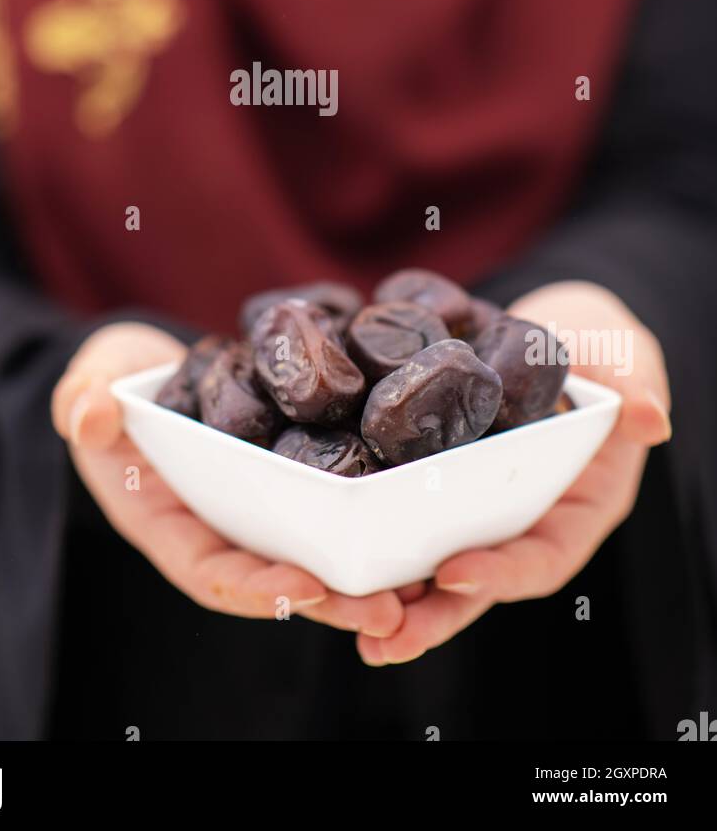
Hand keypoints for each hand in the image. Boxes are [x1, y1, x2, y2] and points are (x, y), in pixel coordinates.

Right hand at [51, 323, 415, 637]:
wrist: (148, 366)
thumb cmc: (109, 379)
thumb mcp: (86, 382)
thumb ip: (81, 401)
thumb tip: (89, 416)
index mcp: (168, 523)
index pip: (210, 571)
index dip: (255, 588)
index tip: (305, 589)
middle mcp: (222, 527)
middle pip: (279, 577)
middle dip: (333, 599)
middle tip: (393, 610)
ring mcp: (261, 507)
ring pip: (318, 550)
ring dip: (367, 572)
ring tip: (426, 584)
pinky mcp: (295, 476)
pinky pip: (336, 504)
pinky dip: (376, 520)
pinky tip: (425, 521)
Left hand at [357, 281, 671, 666]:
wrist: (555, 328)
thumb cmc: (599, 349)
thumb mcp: (623, 360)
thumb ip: (635, 388)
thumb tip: (650, 418)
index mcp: (573, 508)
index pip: (543, 557)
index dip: (503, 573)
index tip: (457, 575)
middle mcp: (520, 520)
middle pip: (476, 582)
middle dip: (430, 614)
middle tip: (381, 637)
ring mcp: (474, 507)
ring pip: (429, 563)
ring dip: (385, 592)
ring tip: (335, 610)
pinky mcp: (432, 480)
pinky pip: (396, 514)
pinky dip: (361, 534)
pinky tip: (316, 547)